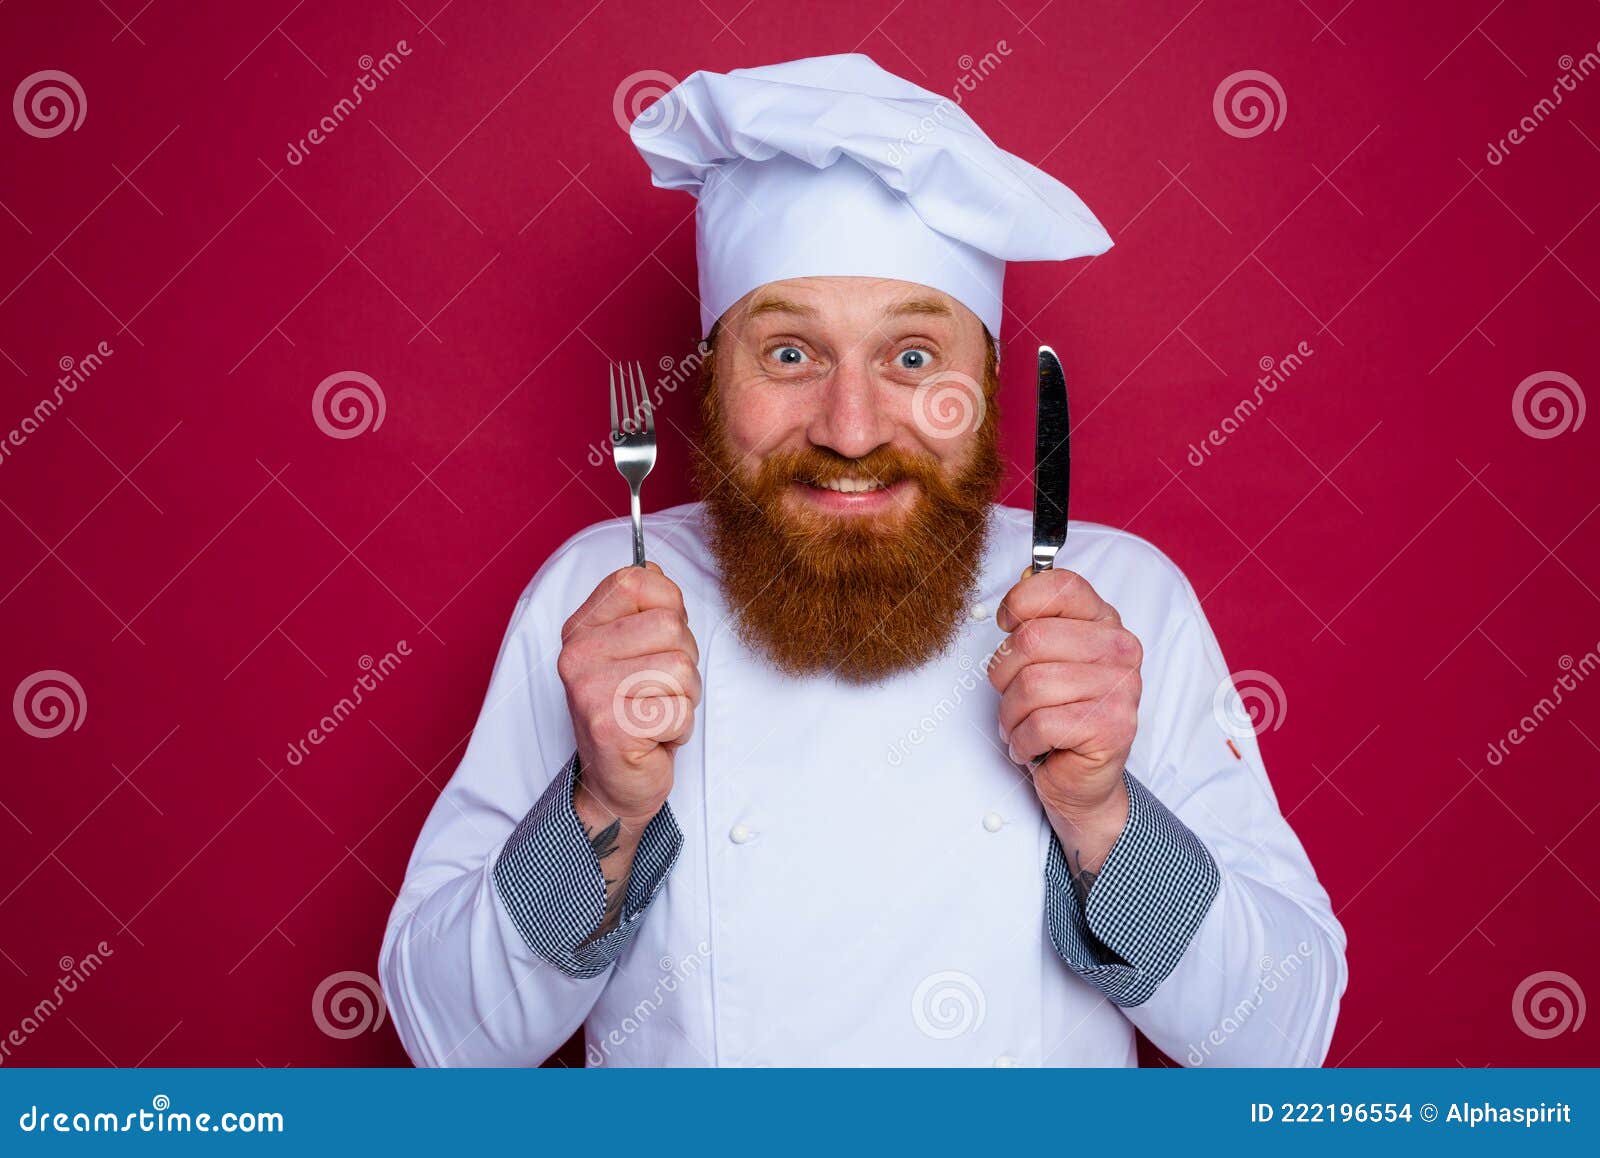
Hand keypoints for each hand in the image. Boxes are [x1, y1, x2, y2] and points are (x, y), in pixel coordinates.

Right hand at [558, 562, 701, 826]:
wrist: (614, 782)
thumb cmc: (633, 712)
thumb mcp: (634, 649)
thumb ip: (643, 607)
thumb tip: (654, 569)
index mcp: (581, 627)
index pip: (639, 579)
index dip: (669, 609)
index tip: (657, 643)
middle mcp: (577, 654)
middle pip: (671, 626)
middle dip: (683, 661)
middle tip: (658, 689)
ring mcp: (589, 690)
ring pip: (681, 668)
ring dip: (684, 698)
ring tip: (657, 712)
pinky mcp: (610, 726)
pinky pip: (680, 710)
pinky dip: (679, 728)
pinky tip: (654, 737)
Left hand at [988, 567, 1140, 831]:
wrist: (1081, 778)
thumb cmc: (1057, 713)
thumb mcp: (1044, 659)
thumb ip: (1034, 621)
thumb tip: (1013, 599)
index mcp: (1104, 621)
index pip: (1059, 586)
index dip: (1018, 604)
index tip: (1008, 626)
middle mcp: (1120, 649)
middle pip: (1032, 639)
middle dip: (1005, 674)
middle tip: (1014, 695)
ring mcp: (1121, 689)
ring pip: (1031, 685)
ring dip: (1011, 714)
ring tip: (1023, 725)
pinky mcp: (1112, 728)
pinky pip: (1040, 724)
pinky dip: (1022, 741)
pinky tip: (1034, 746)